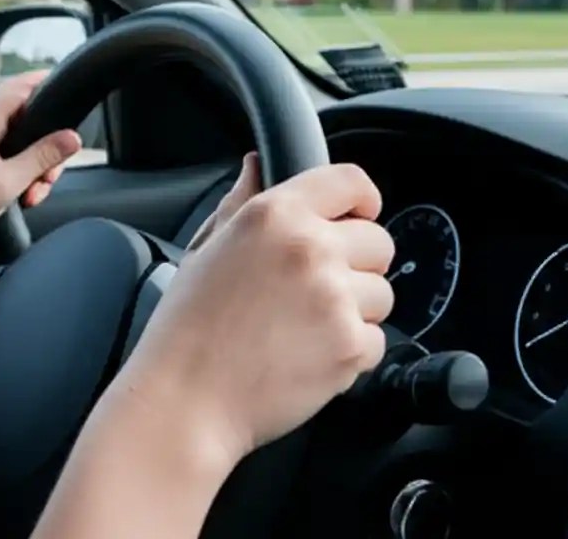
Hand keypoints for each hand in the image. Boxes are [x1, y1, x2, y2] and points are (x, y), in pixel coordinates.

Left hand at [0, 71, 81, 255]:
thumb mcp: (5, 183)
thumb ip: (41, 158)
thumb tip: (72, 137)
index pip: (18, 87)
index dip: (44, 81)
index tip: (67, 85)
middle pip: (26, 120)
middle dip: (46, 147)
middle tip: (49, 176)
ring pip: (19, 143)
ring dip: (34, 167)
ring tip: (32, 194)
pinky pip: (6, 158)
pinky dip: (19, 174)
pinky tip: (20, 197)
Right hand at [113, 163, 394, 465]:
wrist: (185, 401)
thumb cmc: (187, 329)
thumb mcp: (206, 249)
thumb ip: (241, 201)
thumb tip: (257, 164)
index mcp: (275, 214)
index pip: (353, 182)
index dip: (361, 202)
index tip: (357, 219)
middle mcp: (311, 248)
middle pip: (380, 241)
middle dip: (358, 266)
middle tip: (317, 291)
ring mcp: (335, 297)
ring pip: (382, 294)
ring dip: (356, 311)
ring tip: (305, 328)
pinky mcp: (350, 345)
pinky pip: (377, 340)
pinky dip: (352, 353)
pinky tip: (309, 356)